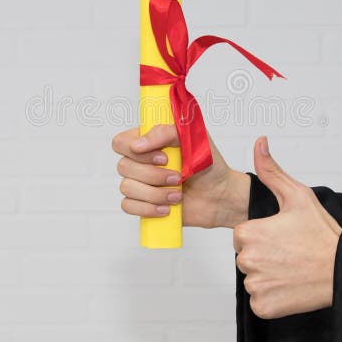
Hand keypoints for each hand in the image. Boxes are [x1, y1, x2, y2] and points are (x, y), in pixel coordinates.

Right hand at [111, 124, 249, 228]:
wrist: (220, 196)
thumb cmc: (209, 165)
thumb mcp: (194, 139)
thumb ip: (167, 132)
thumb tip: (138, 144)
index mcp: (149, 141)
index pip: (121, 142)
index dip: (134, 150)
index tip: (162, 157)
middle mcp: (140, 161)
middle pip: (123, 167)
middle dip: (153, 175)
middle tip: (177, 177)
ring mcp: (140, 183)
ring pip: (127, 188)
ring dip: (154, 194)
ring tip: (177, 195)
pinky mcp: (142, 203)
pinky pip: (128, 206)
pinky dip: (148, 208)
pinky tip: (166, 209)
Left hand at [233, 136, 341, 319]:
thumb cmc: (322, 234)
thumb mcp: (298, 195)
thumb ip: (272, 171)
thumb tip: (259, 142)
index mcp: (248, 233)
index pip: (243, 236)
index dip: (263, 235)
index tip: (283, 237)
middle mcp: (247, 261)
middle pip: (246, 258)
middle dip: (264, 256)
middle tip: (290, 253)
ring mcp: (255, 286)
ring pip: (253, 279)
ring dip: (268, 276)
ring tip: (292, 269)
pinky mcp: (264, 307)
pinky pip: (260, 301)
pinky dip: (273, 296)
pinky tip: (291, 286)